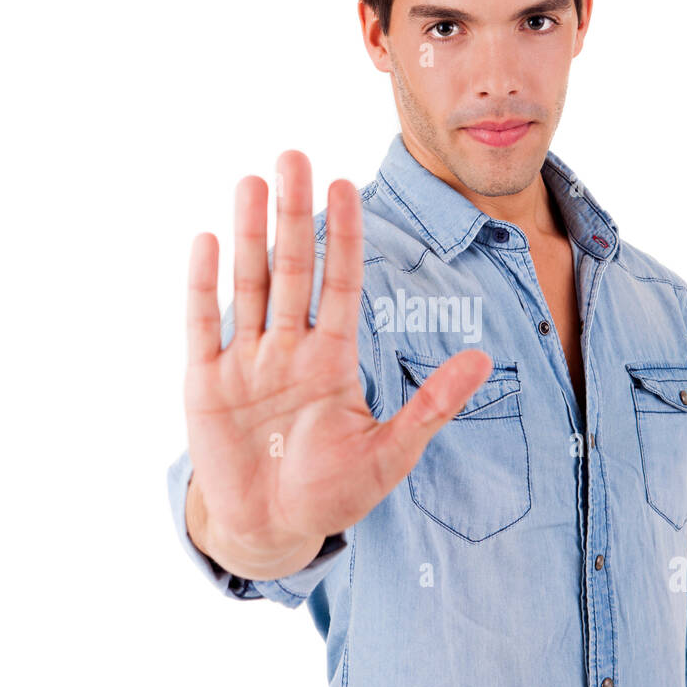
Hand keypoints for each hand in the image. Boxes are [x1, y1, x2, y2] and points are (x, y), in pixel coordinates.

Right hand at [183, 150, 492, 577]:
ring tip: (253, 180)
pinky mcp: (206, 385)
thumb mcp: (389, 453)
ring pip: (250, 285)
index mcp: (332, 360)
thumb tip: (483, 358)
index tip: (347, 184)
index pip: (341, 283)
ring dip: (251, 234)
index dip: (345, 236)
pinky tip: (208, 240)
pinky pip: (203, 326)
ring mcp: (247, 363)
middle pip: (292, 269)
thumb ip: (431, 405)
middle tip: (294, 156)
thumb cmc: (330, 493)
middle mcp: (288, 349)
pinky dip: (204, 285)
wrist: (270, 530)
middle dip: (294, 214)